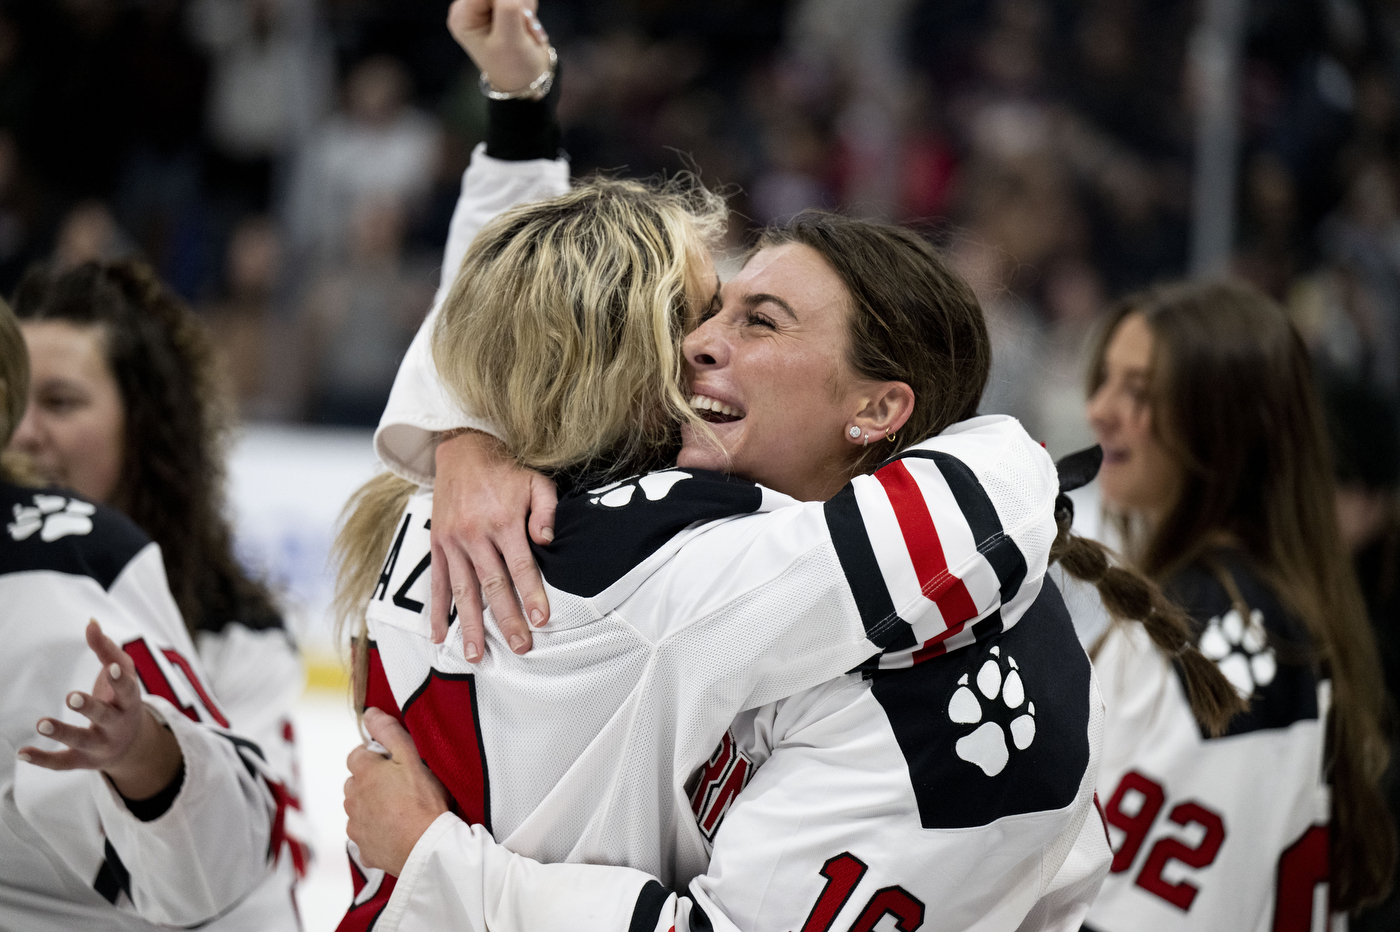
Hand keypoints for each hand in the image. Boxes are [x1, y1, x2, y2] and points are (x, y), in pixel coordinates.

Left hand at [18, 620, 182, 800]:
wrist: (131, 745)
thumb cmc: (121, 699)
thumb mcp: (121, 674)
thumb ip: (105, 648)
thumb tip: (90, 622)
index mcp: (129, 701)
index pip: (127, 689)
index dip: (118, 680)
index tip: (109, 667)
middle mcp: (118, 725)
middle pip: (105, 717)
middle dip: (90, 708)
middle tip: (72, 696)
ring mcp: (100, 744)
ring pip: (81, 740)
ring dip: (62, 732)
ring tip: (41, 723)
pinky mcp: (83, 760)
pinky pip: (63, 763)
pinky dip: (42, 759)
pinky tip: (21, 752)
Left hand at [344, 708, 450, 875]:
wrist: (427, 847)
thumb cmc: (423, 801)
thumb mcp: (412, 757)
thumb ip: (389, 732)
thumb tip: (369, 713)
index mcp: (363, 774)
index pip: (356, 755)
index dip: (375, 757)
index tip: (394, 764)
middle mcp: (352, 799)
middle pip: (355, 783)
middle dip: (371, 782)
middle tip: (400, 787)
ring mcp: (356, 826)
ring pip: (358, 809)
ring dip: (372, 807)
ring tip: (401, 810)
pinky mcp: (364, 849)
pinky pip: (365, 835)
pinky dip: (376, 832)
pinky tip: (397, 831)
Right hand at [431, 430, 556, 660]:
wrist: (463, 450)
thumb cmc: (507, 470)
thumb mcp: (536, 482)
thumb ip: (546, 511)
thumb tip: (546, 541)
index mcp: (503, 520)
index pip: (520, 566)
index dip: (532, 594)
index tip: (541, 620)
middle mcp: (475, 534)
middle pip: (493, 585)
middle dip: (507, 620)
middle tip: (520, 648)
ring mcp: (453, 541)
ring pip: (463, 591)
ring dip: (469, 625)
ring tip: (476, 656)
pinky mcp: (438, 544)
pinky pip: (438, 582)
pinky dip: (438, 610)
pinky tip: (440, 635)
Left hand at [447, 0, 550, 93]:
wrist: (527, 79)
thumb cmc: (514, 66)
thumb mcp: (510, 38)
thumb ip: (508, 7)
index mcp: (462, 17)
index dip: (505, 0)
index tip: (521, 15)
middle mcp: (469, 9)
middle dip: (517, 4)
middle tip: (525, 25)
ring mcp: (485, 7)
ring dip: (525, 8)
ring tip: (527, 30)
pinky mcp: (500, 6)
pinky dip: (528, 9)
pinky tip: (527, 27)